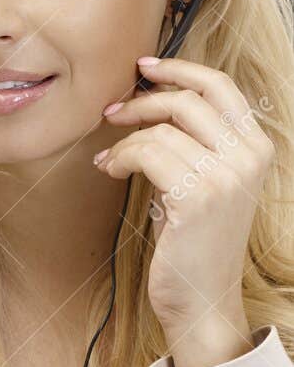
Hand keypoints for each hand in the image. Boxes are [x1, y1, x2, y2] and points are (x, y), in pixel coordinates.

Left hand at [94, 55, 273, 345]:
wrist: (202, 300)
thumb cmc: (195, 243)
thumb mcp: (206, 183)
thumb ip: (195, 143)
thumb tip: (150, 100)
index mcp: (256, 148)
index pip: (221, 86)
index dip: (180, 68)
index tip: (144, 66)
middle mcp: (248, 157)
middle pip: (187, 100)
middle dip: (142, 101)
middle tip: (112, 112)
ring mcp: (226, 177)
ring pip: (161, 129)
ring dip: (124, 139)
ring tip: (109, 158)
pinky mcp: (197, 196)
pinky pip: (146, 153)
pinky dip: (120, 157)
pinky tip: (110, 169)